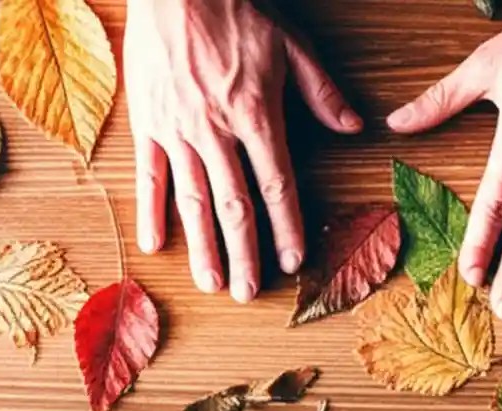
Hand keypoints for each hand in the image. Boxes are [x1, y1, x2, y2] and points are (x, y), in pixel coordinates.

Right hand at [124, 0, 362, 302]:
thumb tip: (355, 129)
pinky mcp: (147, 124)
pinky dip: (150, 212)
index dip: (287, 227)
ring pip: (192, 201)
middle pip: (234, 206)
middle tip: (249, 291)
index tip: (294, 260)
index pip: (276, 186)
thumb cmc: (234, 9)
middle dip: (244, 253)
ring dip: (203, 246)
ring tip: (211, 283)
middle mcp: (216, 132)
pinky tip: (154, 245)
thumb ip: (321, 92)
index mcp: (256, 116)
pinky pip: (149, 176)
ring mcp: (177, 131)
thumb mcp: (290, 45)